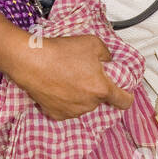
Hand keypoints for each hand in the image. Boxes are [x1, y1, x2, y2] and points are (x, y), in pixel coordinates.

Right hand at [11, 31, 132, 119]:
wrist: (31, 61)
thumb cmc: (60, 52)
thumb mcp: (93, 43)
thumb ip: (107, 54)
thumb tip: (108, 61)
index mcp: (101, 89)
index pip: (124, 102)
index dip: (126, 96)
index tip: (123, 92)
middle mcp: (89, 104)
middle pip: (100, 100)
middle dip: (96, 89)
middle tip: (84, 74)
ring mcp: (72, 112)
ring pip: (84, 105)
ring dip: (81, 95)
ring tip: (68, 78)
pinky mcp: (56, 114)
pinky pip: (67, 109)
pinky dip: (65, 101)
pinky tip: (58, 87)